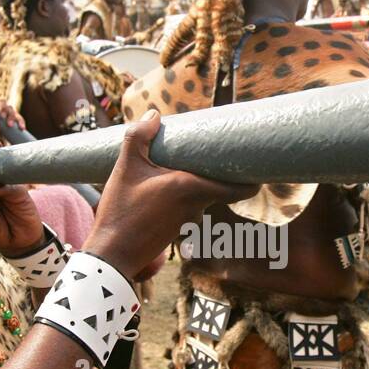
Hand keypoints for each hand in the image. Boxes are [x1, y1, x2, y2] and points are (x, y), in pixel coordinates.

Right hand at [82, 110, 255, 277]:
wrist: (112, 253)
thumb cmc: (121, 211)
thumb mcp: (125, 168)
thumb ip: (138, 137)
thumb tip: (155, 114)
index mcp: (191, 188)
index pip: (239, 189)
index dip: (253, 178)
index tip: (257, 164)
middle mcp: (196, 206)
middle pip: (223, 187)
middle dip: (223, 170)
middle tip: (221, 149)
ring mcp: (189, 220)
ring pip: (205, 196)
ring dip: (202, 181)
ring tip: (192, 160)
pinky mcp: (178, 229)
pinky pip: (191, 205)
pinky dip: (188, 193)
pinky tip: (171, 181)